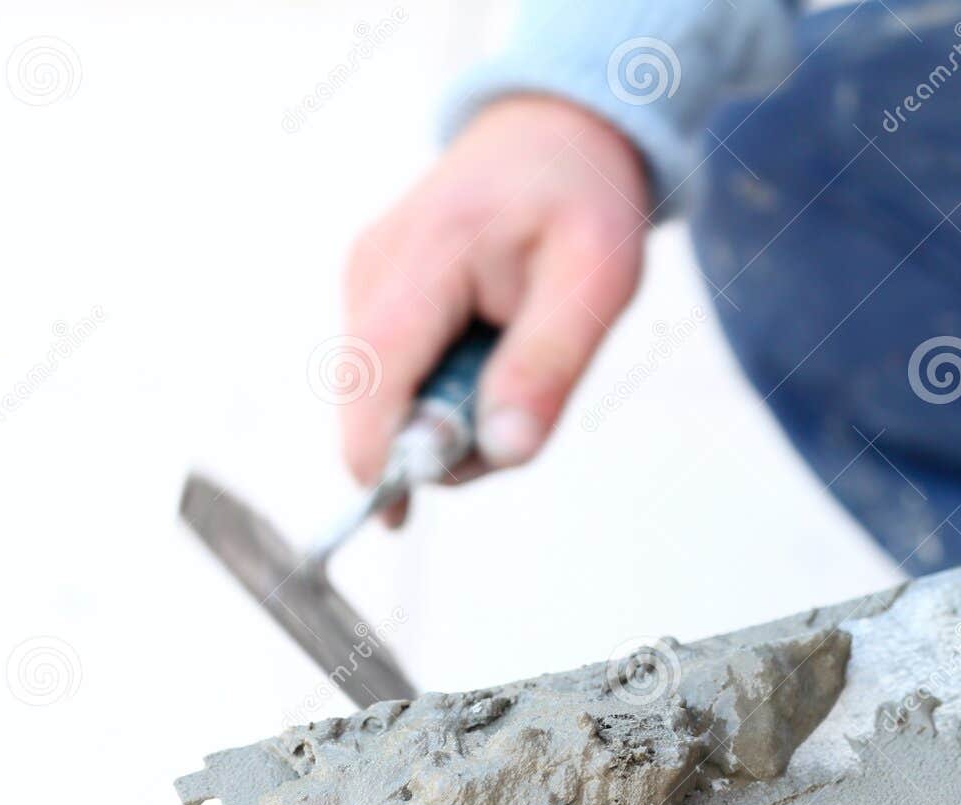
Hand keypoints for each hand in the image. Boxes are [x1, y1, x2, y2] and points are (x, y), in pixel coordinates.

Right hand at [342, 94, 649, 516]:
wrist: (556, 131)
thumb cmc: (582, 200)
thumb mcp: (597, 281)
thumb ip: (548, 366)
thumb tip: (501, 451)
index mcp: (424, 255)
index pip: (372, 377)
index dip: (378, 457)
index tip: (397, 518)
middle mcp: (372, 271)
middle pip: (372, 404)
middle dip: (438, 440)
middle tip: (520, 413)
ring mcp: (363, 284)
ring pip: (382, 400)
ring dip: (445, 419)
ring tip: (511, 367)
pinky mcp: (371, 300)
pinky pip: (394, 382)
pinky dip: (440, 395)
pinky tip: (483, 358)